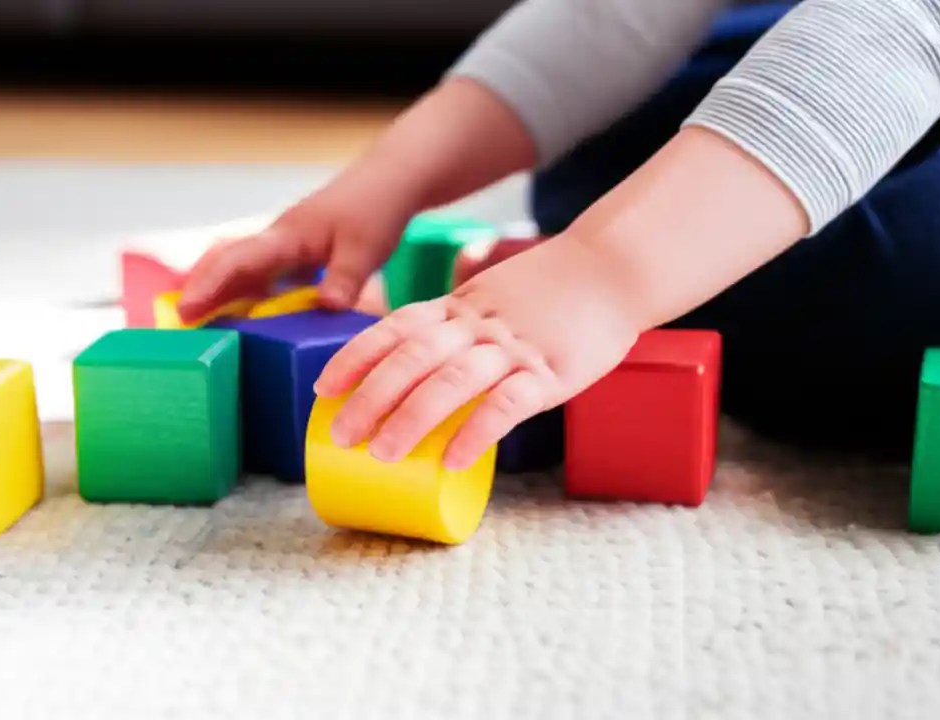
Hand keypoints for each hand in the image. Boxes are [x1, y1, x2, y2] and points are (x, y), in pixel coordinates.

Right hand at [176, 78, 535, 323]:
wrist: (388, 182)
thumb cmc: (376, 209)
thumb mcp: (366, 248)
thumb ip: (346, 280)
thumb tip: (326, 308)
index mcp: (287, 235)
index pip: (238, 258)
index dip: (210, 285)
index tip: (186, 309)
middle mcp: (275, 239)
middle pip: (225, 263)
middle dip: (198, 291)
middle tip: (173, 327)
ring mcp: (282, 247)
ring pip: (239, 271)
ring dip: (218, 296)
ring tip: (196, 331)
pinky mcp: (293, 255)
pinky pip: (260, 277)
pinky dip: (245, 297)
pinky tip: (243, 323)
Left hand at [313, 233, 642, 468]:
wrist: (615, 268)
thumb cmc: (550, 290)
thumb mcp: (491, 295)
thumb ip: (456, 323)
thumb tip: (415, 367)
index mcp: (460, 306)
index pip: (396, 327)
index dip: (355, 358)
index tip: (323, 389)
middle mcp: (479, 324)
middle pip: (412, 357)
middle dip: (371, 397)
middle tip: (341, 435)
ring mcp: (515, 347)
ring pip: (451, 381)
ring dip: (411, 419)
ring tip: (382, 455)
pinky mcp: (552, 372)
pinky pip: (507, 404)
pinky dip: (475, 432)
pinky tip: (452, 460)